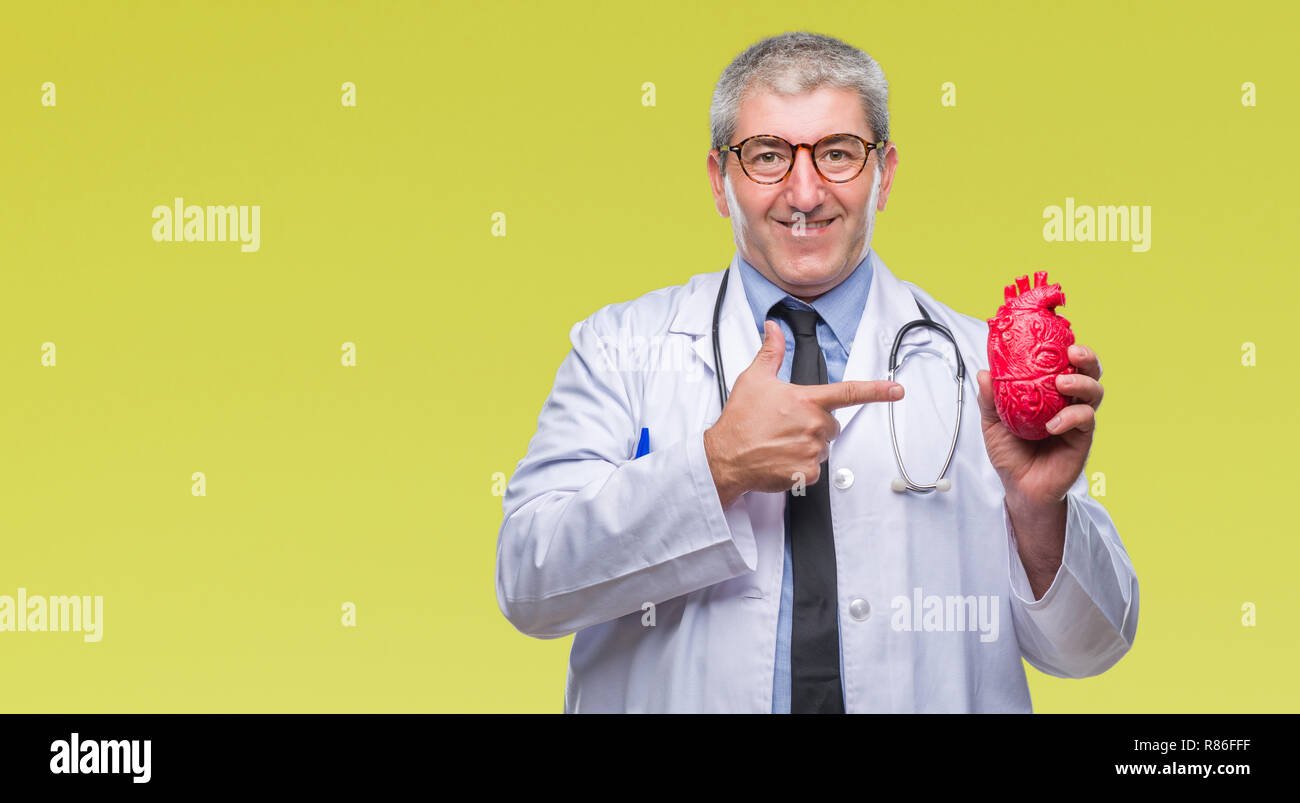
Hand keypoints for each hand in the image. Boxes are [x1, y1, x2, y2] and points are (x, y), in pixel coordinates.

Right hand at [704, 320, 902, 507]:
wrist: (725, 457)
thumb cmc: (739, 420)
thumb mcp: (753, 379)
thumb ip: (771, 353)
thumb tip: (773, 329)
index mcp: (806, 400)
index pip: (849, 392)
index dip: (878, 391)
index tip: (897, 390)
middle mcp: (814, 425)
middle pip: (832, 425)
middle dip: (815, 425)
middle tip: (787, 426)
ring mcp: (812, 450)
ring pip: (822, 447)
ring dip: (807, 445)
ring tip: (780, 443)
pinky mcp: (807, 473)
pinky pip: (814, 468)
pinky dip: (800, 465)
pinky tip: (781, 459)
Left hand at [975, 344, 1103, 509]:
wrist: (1019, 488)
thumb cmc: (1010, 453)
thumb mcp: (992, 423)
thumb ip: (989, 399)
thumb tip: (984, 372)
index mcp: (1049, 392)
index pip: (1062, 363)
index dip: (1064, 346)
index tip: (1057, 333)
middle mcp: (1067, 401)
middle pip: (1088, 372)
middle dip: (1087, 357)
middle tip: (1074, 353)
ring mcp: (1077, 419)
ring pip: (1094, 392)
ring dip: (1081, 382)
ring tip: (1063, 383)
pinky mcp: (1082, 439)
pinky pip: (1085, 420)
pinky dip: (1071, 417)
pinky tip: (1053, 425)